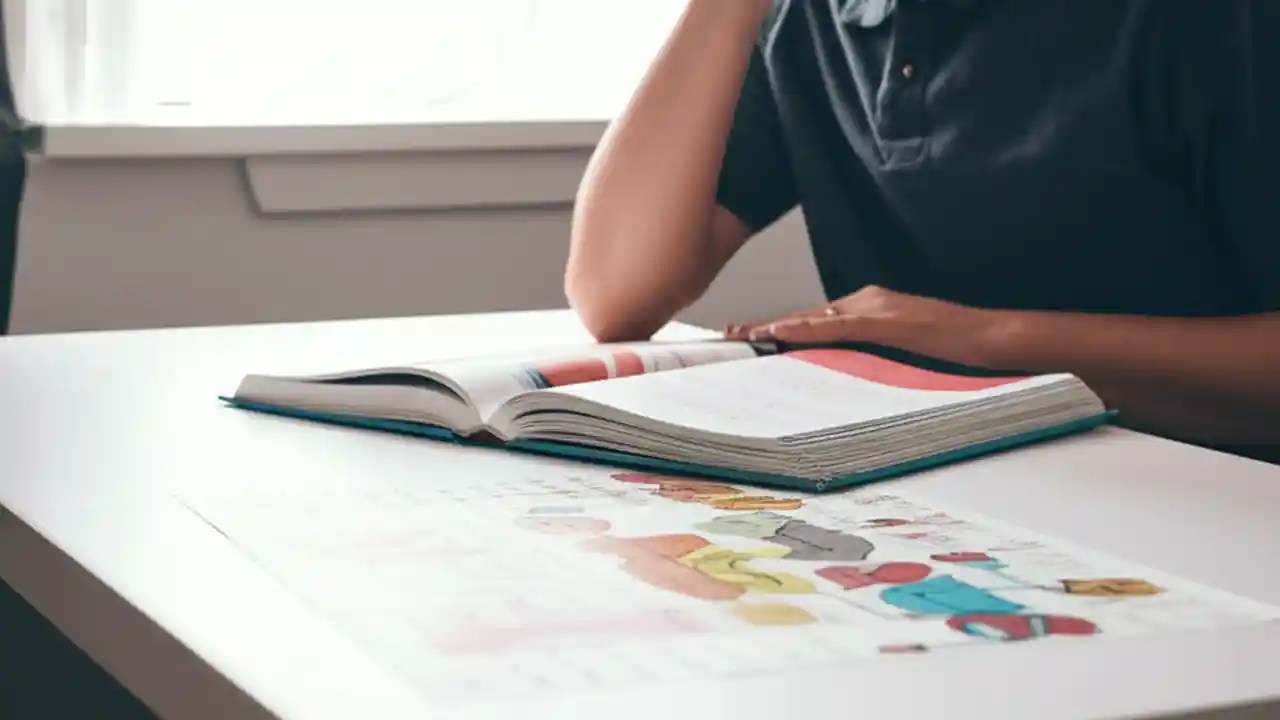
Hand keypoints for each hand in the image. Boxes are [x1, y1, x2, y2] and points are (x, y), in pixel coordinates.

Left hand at [724, 285, 1006, 366]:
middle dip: (767, 326)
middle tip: (730, 336)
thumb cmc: (950, 351)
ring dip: (776, 326)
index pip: (815, 319)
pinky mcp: (885, 319)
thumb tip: (841, 374)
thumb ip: (870, 356)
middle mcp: (866, 300)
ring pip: (814, 317)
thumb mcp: (900, 354)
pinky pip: (836, 325)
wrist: (990, 338)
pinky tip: (780, 334)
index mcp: (869, 308)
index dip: (780, 328)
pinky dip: (805, 329)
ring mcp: (875, 307)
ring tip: (742, 336)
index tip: (748, 337)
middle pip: (807, 315)